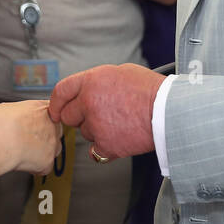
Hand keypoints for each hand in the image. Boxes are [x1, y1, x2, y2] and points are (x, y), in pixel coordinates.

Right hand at [0, 100, 61, 174]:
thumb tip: (10, 116)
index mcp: (43, 109)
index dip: (40, 120)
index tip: (31, 124)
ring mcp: (52, 144)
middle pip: (54, 132)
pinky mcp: (48, 161)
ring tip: (24, 152)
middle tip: (26, 139)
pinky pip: (45, 167)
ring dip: (41, 152)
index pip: (50, 113)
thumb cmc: (1, 123)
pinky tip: (24, 164)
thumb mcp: (8, 107)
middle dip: (43, 136)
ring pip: (52, 150)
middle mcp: (52, 126)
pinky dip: (36, 168)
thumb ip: (17, 113)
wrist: (0, 140)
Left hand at [48, 64, 162, 159]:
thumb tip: (87, 89)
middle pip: (68, 116)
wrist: (168, 111)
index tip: (56, 111)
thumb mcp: (121, 72)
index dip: (56, 103)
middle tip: (98, 116)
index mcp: (91, 81)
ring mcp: (96, 124)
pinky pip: (96, 151)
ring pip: (85, 133)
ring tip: (119, 123)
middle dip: (78, 117)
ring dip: (96, 131)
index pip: (61, 92)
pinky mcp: (105, 144)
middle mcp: (89, 102)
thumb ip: (98, 81)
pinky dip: (106, 148)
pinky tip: (119, 138)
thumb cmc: (150, 91)